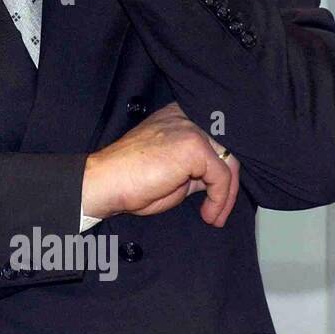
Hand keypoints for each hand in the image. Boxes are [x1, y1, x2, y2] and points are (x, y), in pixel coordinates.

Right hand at [81, 102, 240, 227]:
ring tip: (214, 216)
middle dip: (227, 184)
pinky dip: (219, 199)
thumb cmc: (130, 180)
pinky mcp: (194, 146)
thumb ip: (194, 167)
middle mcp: (185, 117)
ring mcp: (190, 129)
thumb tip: (217, 179)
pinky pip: (221, 176)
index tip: (220, 196)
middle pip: (225, 149)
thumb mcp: (171, 170)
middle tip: (219, 212)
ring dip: (225, 195)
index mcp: (177, 118)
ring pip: (228, 163)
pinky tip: (208, 213)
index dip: (221, 170)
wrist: (106, 183)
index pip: (213, 140)